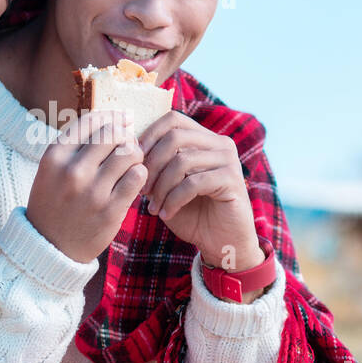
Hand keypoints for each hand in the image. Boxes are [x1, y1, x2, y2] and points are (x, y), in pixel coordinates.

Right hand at [26, 110, 146, 263]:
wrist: (50, 248)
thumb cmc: (54, 203)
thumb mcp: (52, 170)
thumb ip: (75, 147)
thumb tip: (113, 120)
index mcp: (54, 157)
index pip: (90, 121)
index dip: (111, 116)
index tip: (122, 118)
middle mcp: (72, 171)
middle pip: (113, 134)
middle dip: (125, 135)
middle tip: (129, 143)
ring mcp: (92, 192)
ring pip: (129, 153)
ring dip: (135, 154)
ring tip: (132, 162)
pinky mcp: (111, 210)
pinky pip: (138, 177)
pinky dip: (140, 174)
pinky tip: (133, 178)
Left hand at [138, 112, 264, 273]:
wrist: (220, 243)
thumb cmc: (191, 213)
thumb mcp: (168, 185)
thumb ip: (156, 165)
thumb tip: (129, 149)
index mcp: (205, 138)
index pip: (172, 119)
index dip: (149, 136)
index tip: (134, 162)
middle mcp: (220, 144)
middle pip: (175, 136)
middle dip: (152, 164)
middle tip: (142, 189)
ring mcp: (229, 160)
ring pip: (182, 161)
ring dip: (161, 187)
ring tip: (153, 207)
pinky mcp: (232, 180)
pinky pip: (193, 183)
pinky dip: (174, 200)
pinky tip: (166, 214)